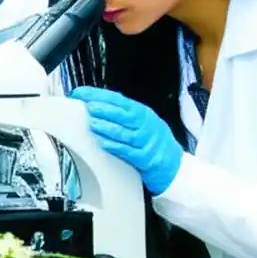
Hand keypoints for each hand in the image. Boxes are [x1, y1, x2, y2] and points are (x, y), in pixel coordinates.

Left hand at [69, 86, 183, 193]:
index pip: (119, 100)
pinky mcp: (146, 159)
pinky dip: (115, 147)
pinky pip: (128, 152)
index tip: (82, 93)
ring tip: (93, 123)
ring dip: (108, 128)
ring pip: (126, 133)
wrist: (174, 164)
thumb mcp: (141, 122)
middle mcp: (146, 125)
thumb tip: (93, 103)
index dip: (100, 95)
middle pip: (125, 115)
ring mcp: (147, 142)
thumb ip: (122, 114)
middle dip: (105, 109)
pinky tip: (102, 143)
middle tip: (89, 106)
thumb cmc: (151, 140)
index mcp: (143, 113)